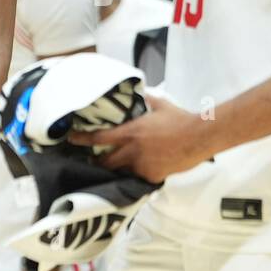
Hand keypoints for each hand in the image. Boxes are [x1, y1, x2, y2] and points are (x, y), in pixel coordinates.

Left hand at [69, 93, 217, 182]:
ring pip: (121, 172)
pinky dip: (137, 174)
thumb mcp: (159, 104)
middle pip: (105, 162)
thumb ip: (144, 100)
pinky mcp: (152, 177)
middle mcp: (132, 152)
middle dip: (97, 163)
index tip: (71, 140)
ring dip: (117, 170)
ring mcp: (142, 167)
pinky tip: (139, 171)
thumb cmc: (179, 118)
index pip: (99, 138)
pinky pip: (139, 177)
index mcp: (130, 133)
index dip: (82, 140)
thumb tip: (137, 92)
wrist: (199, 137)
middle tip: (92, 160)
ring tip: (114, 168)